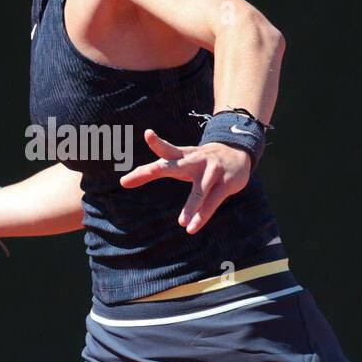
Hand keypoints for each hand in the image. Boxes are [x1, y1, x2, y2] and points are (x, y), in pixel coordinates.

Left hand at [118, 128, 251, 233]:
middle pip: (176, 165)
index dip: (157, 143)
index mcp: (183, 155)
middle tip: (147, 172)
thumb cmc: (199, 161)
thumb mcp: (178, 162)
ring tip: (182, 223)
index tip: (148, 134)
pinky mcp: (226, 184)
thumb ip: (152, 171)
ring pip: (200, 190)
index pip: (167, 149)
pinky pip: (213, 202)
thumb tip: (122, 182)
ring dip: (191, 206)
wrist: (238, 152)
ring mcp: (212, 171)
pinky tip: (192, 228)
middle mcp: (196, 161)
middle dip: (161, 168)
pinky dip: (202, 215)